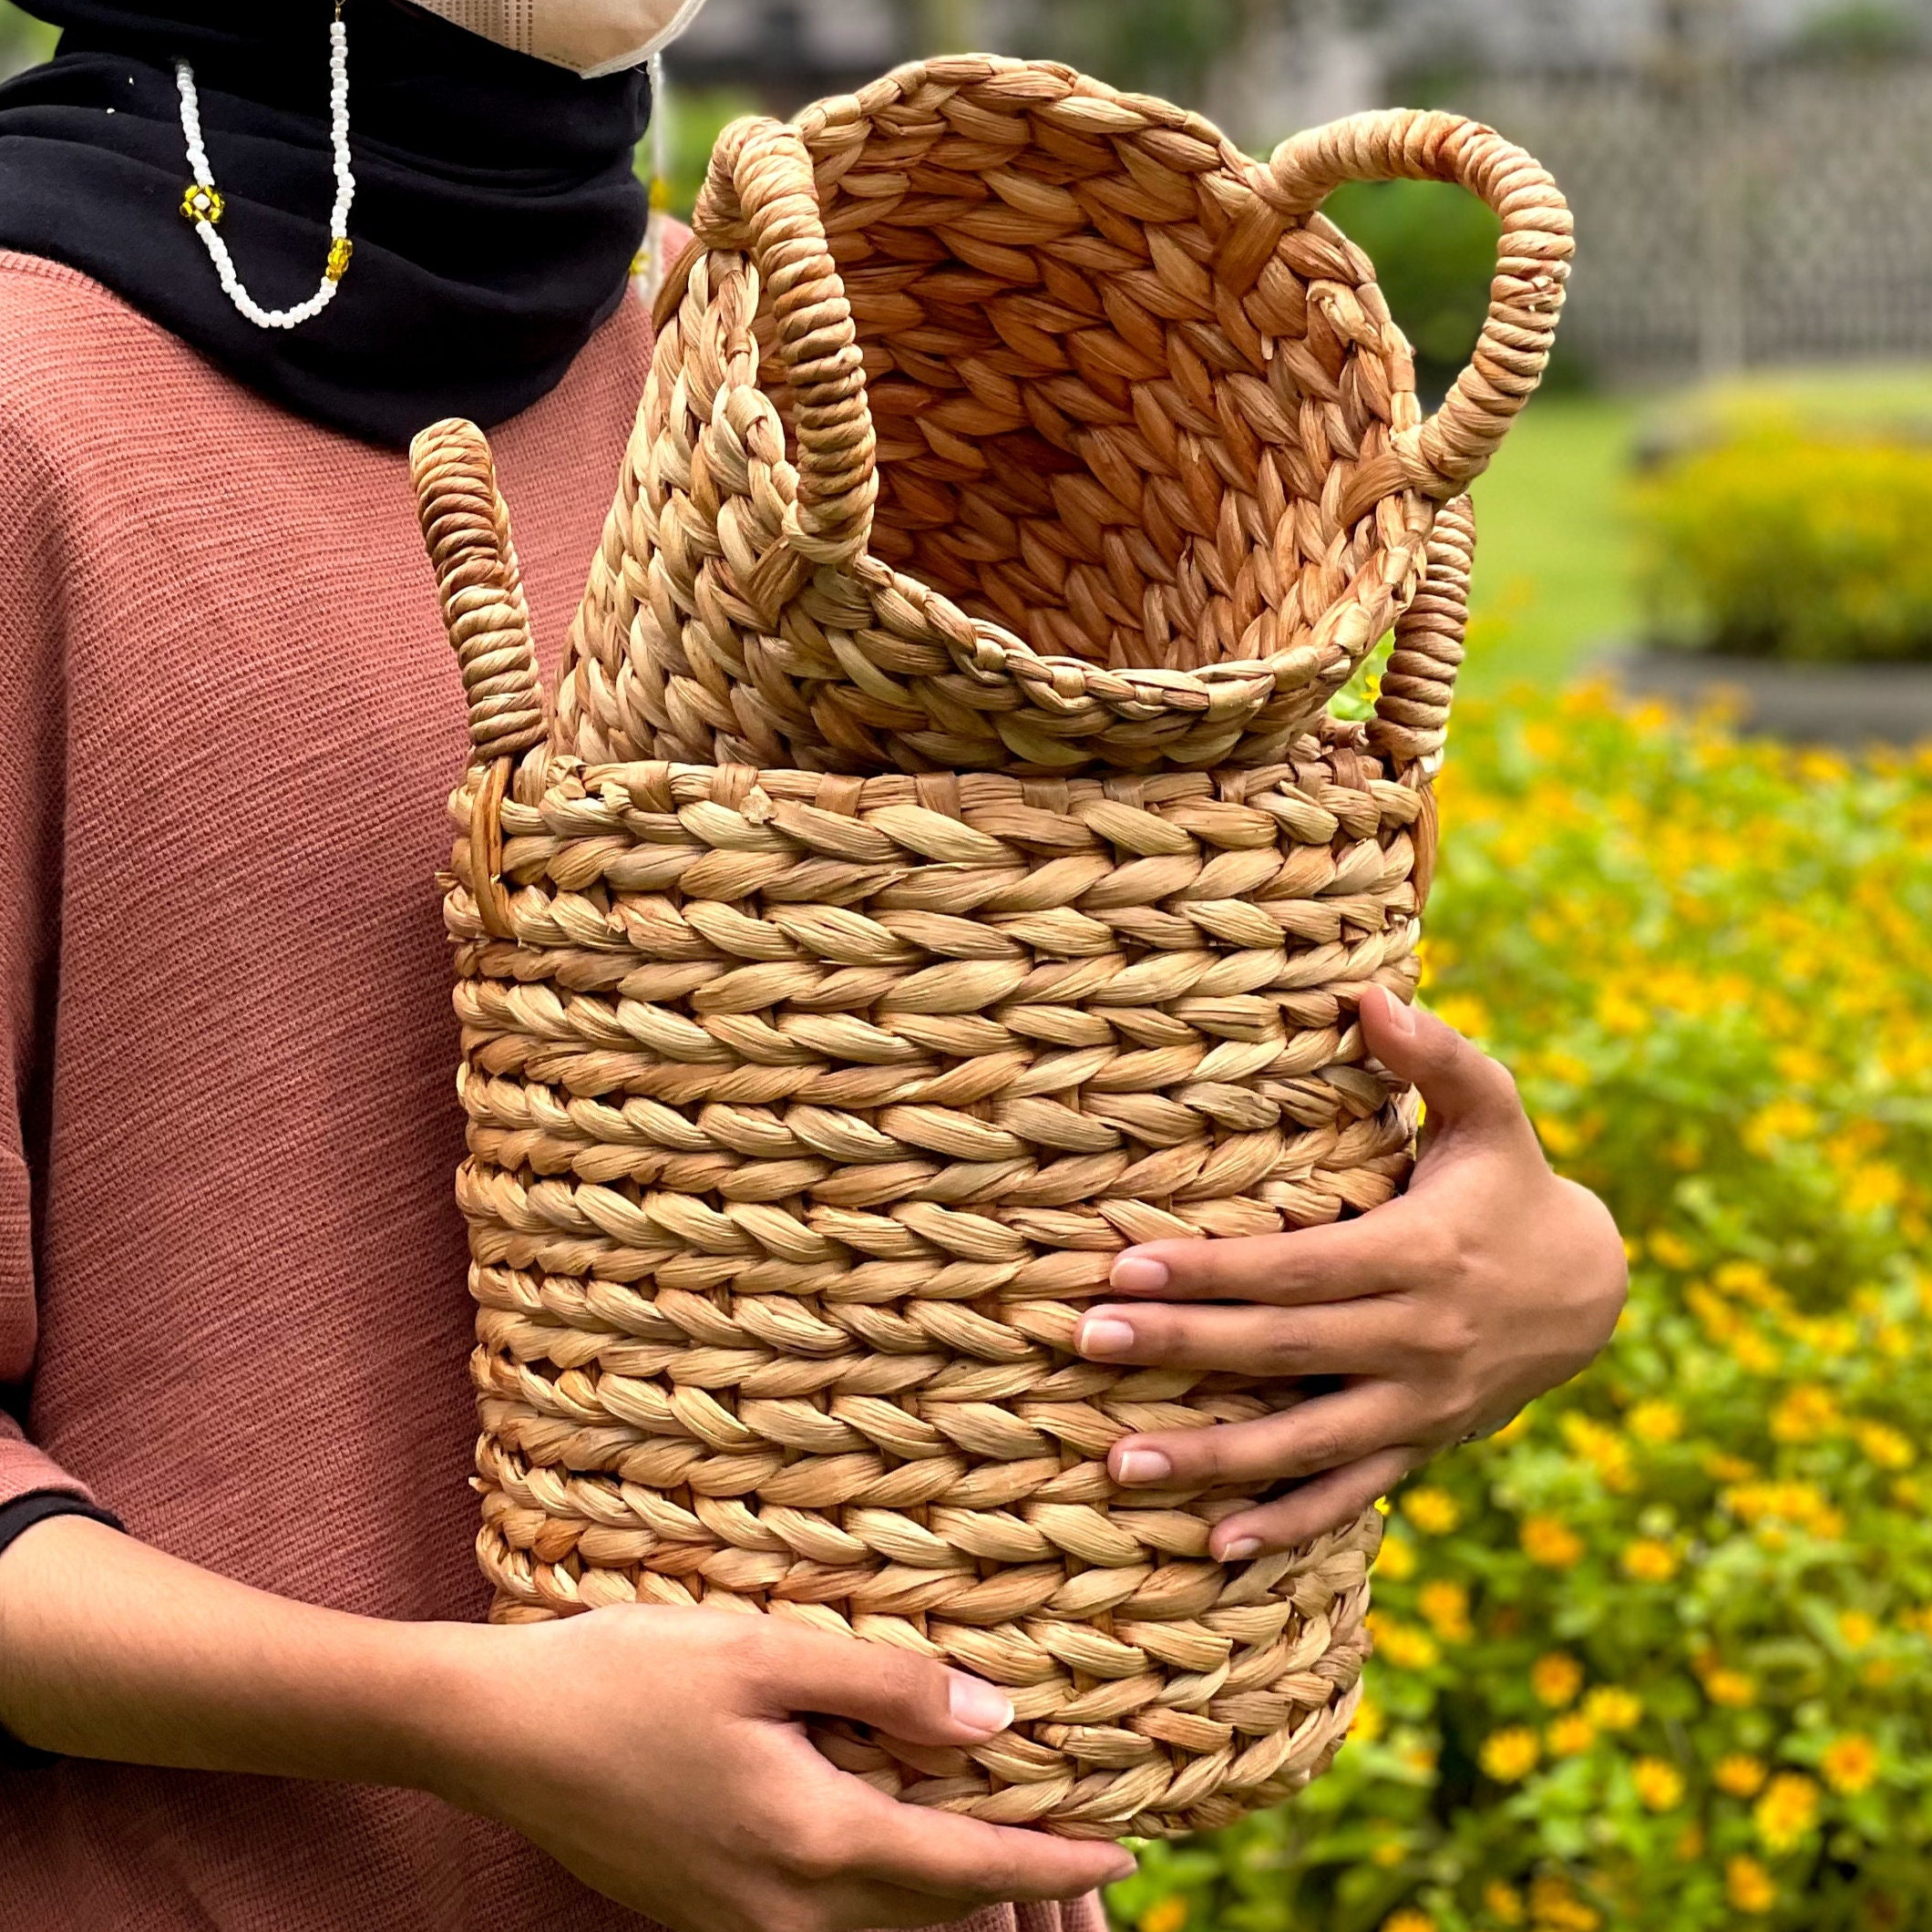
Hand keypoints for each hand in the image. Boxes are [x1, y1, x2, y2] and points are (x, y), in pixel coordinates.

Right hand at [434, 1605, 1132, 1931]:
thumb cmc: (628, 1673)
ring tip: (1011, 1840)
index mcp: (813, 1839)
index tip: (1126, 1854)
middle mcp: (786, 1909)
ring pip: (885, 1924)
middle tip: (1086, 1849)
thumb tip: (996, 1716)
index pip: (969, 1869)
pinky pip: (831, 1919)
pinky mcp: (712, 1918)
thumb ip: (885, 1685)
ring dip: (953, 1891)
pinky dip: (888, 1889)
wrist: (500, 1732)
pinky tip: (898, 1832)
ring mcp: (743, 1926)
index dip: (1054, 1861)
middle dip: (1018, 1891)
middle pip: (936, 1915)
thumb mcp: (764, 1651)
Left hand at [1073, 984, 1624, 1556]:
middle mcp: (1418, 1340)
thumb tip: (1365, 992)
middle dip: (1181, 1349)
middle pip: (1283, 1350)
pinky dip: (1286, 1524)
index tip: (1124, 1267)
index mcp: (1422, 1254)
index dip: (1211, 1271)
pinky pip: (1349, 1494)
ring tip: (1118, 1466)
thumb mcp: (1489, 1110)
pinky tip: (1216, 1548)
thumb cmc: (1511, 1182)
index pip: (1297, 1268)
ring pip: (1306, 1441)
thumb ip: (1433, 1054)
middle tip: (1085, 1343)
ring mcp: (1420, 1406)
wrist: (1592, 1291)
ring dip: (1212, 1459)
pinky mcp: (1420, 1446)